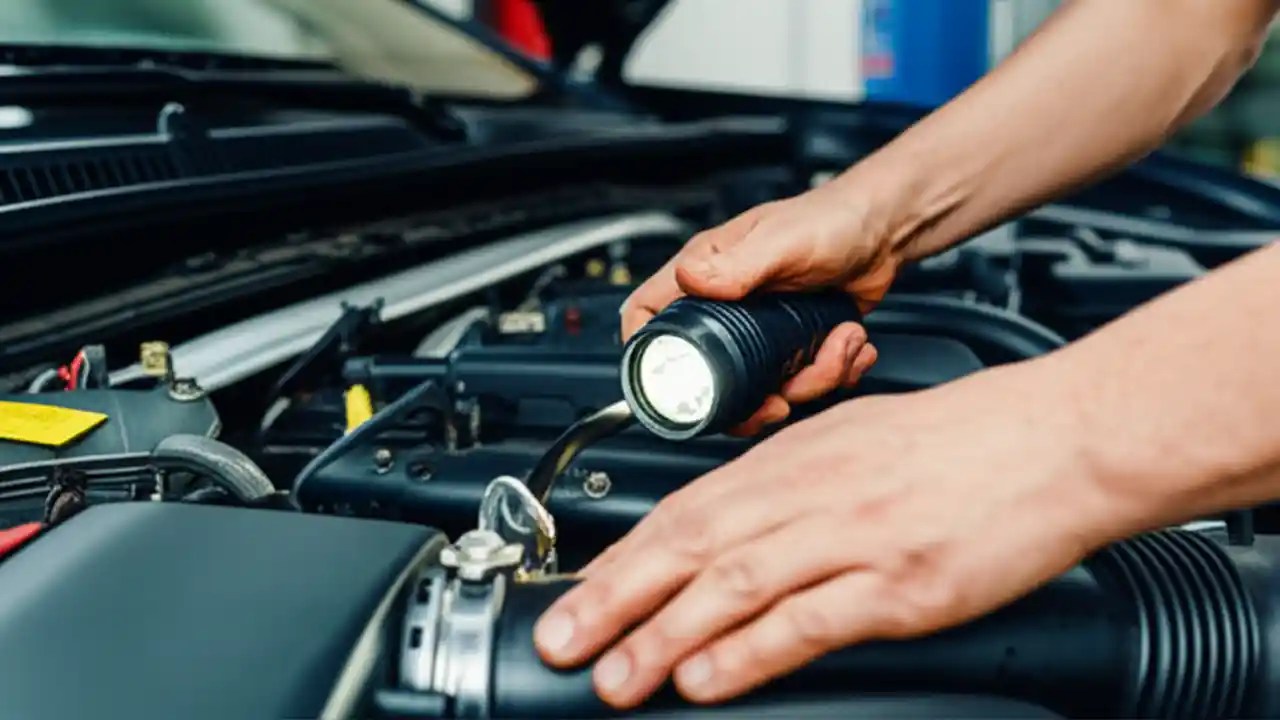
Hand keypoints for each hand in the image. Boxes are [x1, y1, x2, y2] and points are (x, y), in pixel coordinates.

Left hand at [534, 360, 1129, 708]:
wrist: (1056, 438)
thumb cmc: (960, 441)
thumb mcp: (853, 441)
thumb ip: (786, 486)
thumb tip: (725, 531)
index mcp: (794, 457)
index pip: (683, 509)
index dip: (620, 558)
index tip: (574, 593)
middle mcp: (811, 492)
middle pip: (688, 545)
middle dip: (613, 597)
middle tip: (559, 639)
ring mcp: (854, 537)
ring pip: (734, 584)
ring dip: (663, 635)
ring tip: (616, 676)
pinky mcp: (902, 583)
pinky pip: (809, 619)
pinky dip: (750, 651)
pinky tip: (709, 677)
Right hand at [622, 180, 899, 433]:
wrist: (884, 232)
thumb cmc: (832, 219)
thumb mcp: (782, 241)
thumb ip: (738, 266)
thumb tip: (688, 280)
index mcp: (706, 274)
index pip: (648, 312)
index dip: (643, 349)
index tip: (665, 382)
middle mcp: (726, 306)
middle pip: (704, 375)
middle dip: (745, 402)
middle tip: (777, 401)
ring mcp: (759, 331)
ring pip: (761, 389)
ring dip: (812, 380)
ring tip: (841, 342)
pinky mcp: (793, 347)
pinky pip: (801, 384)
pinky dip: (835, 373)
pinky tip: (851, 344)